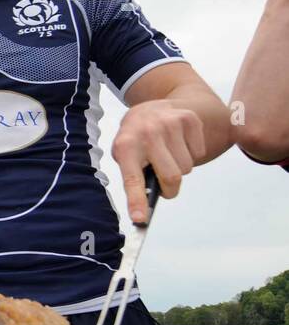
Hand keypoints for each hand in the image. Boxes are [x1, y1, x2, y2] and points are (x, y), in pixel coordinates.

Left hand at [112, 99, 204, 220]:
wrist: (154, 105)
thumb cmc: (137, 138)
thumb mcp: (126, 153)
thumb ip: (134, 176)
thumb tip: (143, 212)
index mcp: (125, 146)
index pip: (132, 179)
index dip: (136, 201)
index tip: (140, 219)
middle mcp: (147, 132)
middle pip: (172, 178)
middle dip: (171, 188)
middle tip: (165, 183)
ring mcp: (170, 123)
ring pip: (187, 167)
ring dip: (180, 168)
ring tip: (168, 154)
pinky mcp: (189, 119)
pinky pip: (199, 153)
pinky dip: (191, 154)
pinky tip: (178, 143)